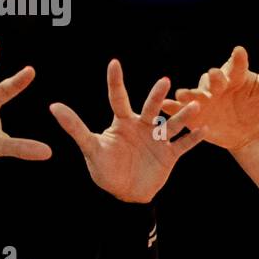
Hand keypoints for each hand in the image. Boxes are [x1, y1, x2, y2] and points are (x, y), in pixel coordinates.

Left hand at [49, 60, 204, 203]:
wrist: (124, 195)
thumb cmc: (105, 170)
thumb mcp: (90, 148)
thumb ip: (75, 127)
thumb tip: (53, 106)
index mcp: (123, 122)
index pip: (118, 98)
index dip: (115, 82)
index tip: (114, 63)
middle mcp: (143, 126)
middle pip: (151, 107)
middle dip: (157, 96)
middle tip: (164, 82)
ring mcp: (158, 140)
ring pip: (173, 124)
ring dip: (184, 116)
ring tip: (194, 106)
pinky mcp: (170, 155)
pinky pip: (183, 145)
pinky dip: (194, 138)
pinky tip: (205, 130)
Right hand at [161, 46, 258, 152]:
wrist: (245, 128)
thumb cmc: (256, 104)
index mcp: (234, 75)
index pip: (237, 66)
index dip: (238, 60)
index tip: (240, 52)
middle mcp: (216, 84)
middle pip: (213, 79)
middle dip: (213, 78)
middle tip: (214, 74)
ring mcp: (203, 98)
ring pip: (194, 93)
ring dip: (189, 93)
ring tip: (184, 93)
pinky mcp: (193, 114)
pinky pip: (180, 109)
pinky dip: (172, 107)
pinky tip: (166, 105)